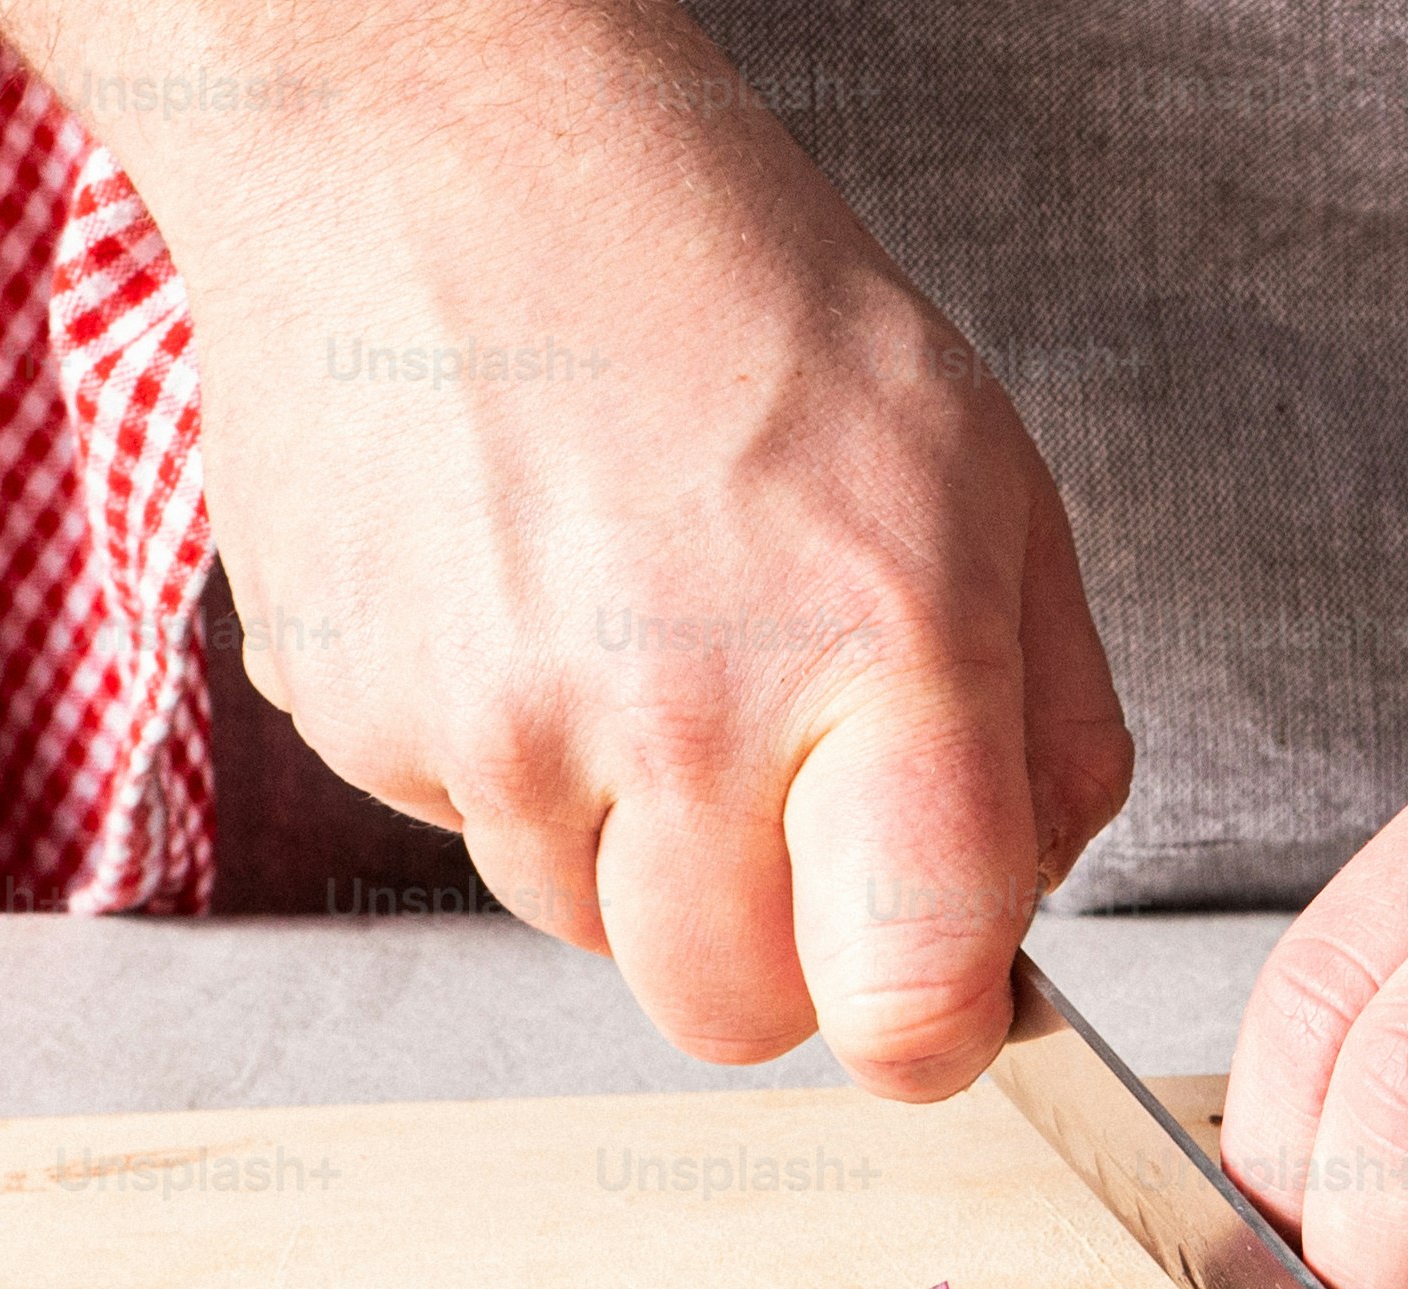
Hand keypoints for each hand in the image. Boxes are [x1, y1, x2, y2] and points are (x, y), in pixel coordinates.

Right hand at [133, 0, 1129, 1092]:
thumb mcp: (983, 479)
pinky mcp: (361, 720)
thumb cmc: (721, 289)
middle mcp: (680, 710)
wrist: (434, 139)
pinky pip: (467, 831)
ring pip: (587, 928)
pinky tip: (524, 593)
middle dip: (766, 942)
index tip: (922, 998)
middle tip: (769, 777)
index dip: (922, 1031)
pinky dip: (507, 753)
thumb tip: (1017, 926)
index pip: (905, 1002)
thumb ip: (1046, 733)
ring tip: (634, 626)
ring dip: (624, 834)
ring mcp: (497, 728)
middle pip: (730, 1015)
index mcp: (877, 650)